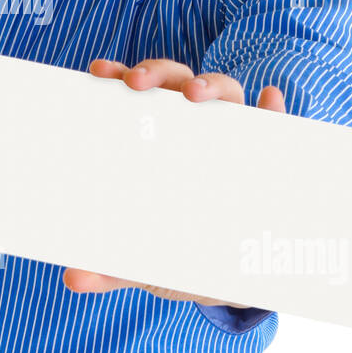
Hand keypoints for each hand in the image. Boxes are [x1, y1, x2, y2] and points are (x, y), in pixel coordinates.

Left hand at [62, 58, 285, 303]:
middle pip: (176, 82)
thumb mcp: (148, 263)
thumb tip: (73, 279)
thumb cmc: (184, 256)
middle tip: (136, 83)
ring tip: (194, 95)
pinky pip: (278, 125)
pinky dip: (275, 111)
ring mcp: (236, 135)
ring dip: (211, 86)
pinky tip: (269, 101)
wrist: (238, 281)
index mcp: (158, 140)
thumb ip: (112, 268)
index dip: (120, 77)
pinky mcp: (273, 153)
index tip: (100, 72)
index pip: (138, 97)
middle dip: (156, 72)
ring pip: (226, 93)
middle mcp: (196, 127)